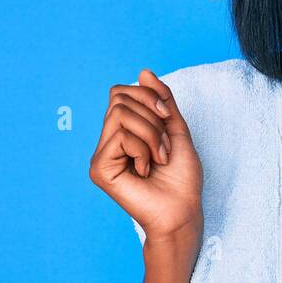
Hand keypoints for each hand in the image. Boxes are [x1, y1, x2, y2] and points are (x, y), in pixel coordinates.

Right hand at [89, 69, 202, 241]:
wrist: (183, 210)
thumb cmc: (182, 178)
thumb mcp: (175, 129)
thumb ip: (161, 99)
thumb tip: (142, 72)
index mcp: (123, 132)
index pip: (121, 92)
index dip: (148, 96)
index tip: (167, 118)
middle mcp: (108, 141)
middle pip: (119, 98)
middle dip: (151, 117)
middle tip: (163, 146)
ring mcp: (102, 155)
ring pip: (120, 114)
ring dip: (151, 135)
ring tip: (158, 159)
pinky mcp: (99, 168)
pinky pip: (120, 137)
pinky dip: (143, 150)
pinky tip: (146, 171)